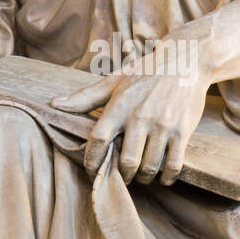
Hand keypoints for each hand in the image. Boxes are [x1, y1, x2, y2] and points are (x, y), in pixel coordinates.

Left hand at [53, 50, 209, 185]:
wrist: (184, 60)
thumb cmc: (145, 72)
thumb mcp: (114, 80)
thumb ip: (85, 97)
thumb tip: (55, 105)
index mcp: (119, 106)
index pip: (98, 140)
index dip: (92, 161)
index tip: (93, 170)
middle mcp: (140, 117)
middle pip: (127, 162)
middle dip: (122, 176)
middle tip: (121, 177)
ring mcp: (162, 125)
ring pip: (149, 167)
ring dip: (144, 178)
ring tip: (141, 176)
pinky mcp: (182, 131)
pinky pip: (173, 165)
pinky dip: (166, 177)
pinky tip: (162, 176)